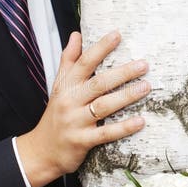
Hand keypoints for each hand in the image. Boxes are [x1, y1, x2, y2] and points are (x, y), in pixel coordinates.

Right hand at [16, 31, 149, 186]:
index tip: (117, 35)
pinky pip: (105, 133)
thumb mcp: (58, 87)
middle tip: (143, 64)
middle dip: (122, 73)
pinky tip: (140, 121)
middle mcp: (70, 101)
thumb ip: (68, 61)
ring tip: (146, 87)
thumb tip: (76, 35)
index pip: (83, 62)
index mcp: (66, 86)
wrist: (41, 151)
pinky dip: (123, 127)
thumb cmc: (55, 116)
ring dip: (126, 96)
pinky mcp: (82, 141)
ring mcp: (75, 122)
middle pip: (98, 83)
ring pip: (104, 106)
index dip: (100, 48)